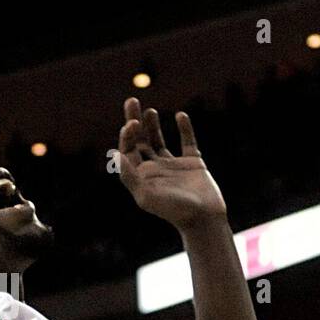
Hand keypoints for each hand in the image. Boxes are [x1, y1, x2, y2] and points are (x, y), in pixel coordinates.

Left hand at [116, 99, 226, 230]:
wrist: (204, 219)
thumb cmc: (174, 210)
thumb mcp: (147, 196)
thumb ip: (130, 177)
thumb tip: (115, 155)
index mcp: (141, 177)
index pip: (128, 150)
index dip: (127, 134)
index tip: (133, 122)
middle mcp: (154, 169)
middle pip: (139, 141)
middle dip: (134, 121)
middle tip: (131, 101)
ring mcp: (173, 166)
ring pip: (158, 140)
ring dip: (152, 125)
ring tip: (150, 111)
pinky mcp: (192, 163)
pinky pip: (187, 142)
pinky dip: (184, 128)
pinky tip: (180, 116)